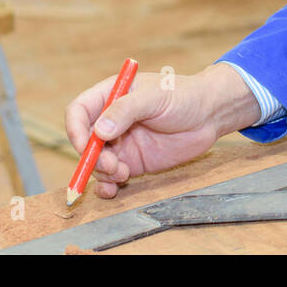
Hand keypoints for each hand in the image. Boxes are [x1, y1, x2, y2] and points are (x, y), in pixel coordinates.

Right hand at [64, 63, 259, 198]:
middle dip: (91, 157)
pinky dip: (107, 186)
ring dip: (102, 172)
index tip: (83, 146)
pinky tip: (113, 190)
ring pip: (95, 162)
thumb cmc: (185, 96)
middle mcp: (111, 120)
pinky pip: (111, 177)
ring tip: (124, 173)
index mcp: (111, 95)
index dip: (74, 129)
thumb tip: (99, 131)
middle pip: (84, 141)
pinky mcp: (133, 162)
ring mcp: (121, 143)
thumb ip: (127, 110)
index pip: (79, 111)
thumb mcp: (156, 97)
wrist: (211, 115)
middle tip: (112, 165)